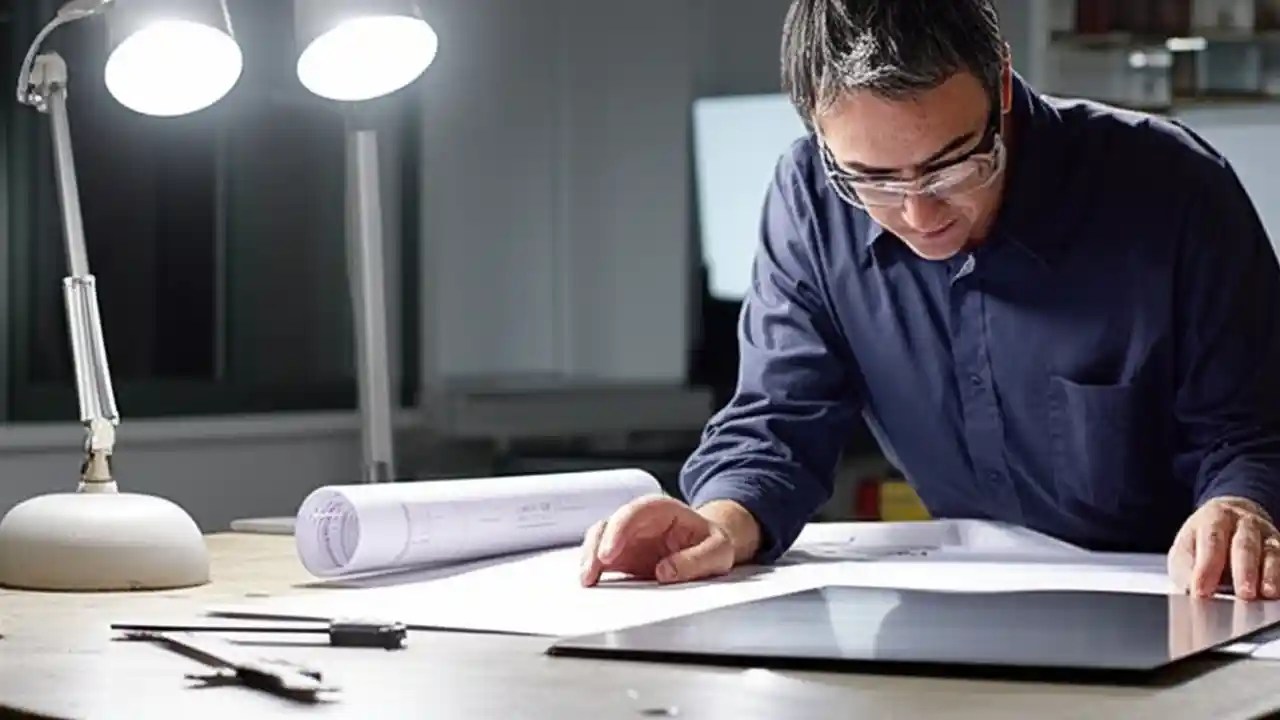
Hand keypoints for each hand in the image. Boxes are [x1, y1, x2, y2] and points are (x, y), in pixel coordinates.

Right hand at [578, 495, 757, 586]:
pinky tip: (591, 583)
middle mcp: (639, 520)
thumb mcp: (718, 551)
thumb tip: (665, 572)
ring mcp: (627, 537)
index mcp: (662, 510)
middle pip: (609, 525)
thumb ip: (696, 560)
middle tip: (592, 572)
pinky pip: (600, 559)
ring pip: (599, 539)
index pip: (635, 512)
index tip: (609, 554)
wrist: (707, 548)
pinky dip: (593, 570)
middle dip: (596, 547)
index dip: (618, 530)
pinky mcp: (621, 556)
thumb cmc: (711, 543)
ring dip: (589, 558)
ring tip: (588, 581)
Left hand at [1167, 497, 1279, 599]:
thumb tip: (1188, 592)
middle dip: (1244, 571)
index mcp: (1214, 519)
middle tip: (1243, 594)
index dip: (1206, 568)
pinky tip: (1278, 592)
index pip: (1210, 542)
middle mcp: (1243, 523)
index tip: (1201, 592)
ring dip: (1270, 574)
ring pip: (1270, 553)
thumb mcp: (1187, 548)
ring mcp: (1265, 534)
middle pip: (1244, 546)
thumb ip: (1187, 569)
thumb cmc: (1202, 540)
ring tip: (1267, 593)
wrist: (1228, 518)